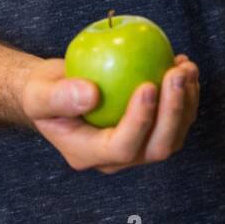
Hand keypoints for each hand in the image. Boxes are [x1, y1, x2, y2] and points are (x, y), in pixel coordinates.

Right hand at [20, 53, 199, 173]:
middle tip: (177, 74)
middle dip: (174, 112)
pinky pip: (176, 119)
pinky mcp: (149, 130)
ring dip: (186, 102)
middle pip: (155, 148)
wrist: (56, 92)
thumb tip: (92, 94)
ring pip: (172, 136)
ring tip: (185, 67)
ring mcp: (136, 146)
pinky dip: (186, 94)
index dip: (140, 121)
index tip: (148, 85)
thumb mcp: (38, 93)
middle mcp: (116, 158)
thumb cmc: (43, 92)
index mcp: (87, 154)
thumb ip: (58, 97)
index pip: (122, 148)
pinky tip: (182, 65)